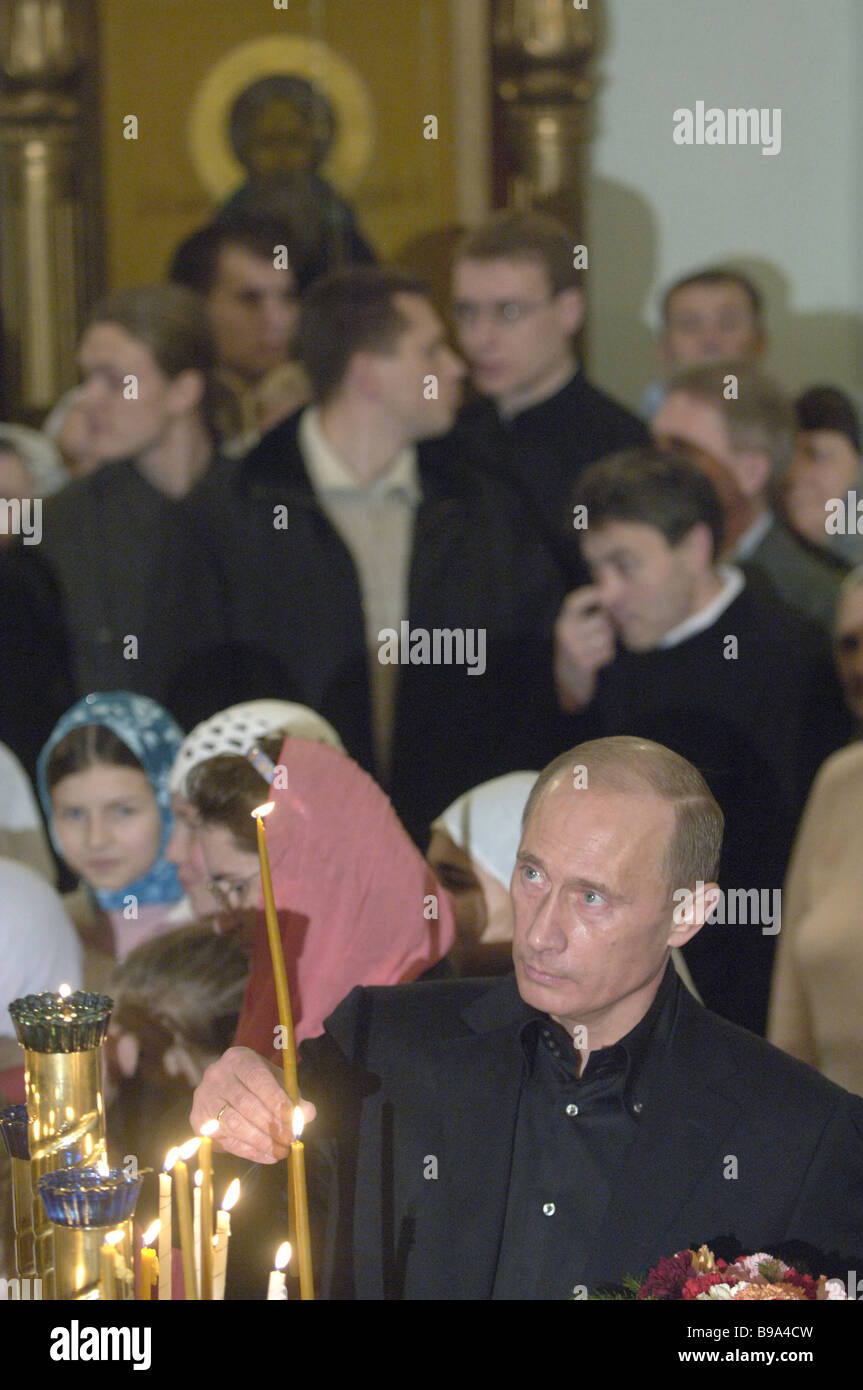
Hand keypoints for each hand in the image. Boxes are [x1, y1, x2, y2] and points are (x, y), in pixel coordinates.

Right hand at [190, 1046, 315, 1163]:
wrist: (226, 1086)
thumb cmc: (257, 1082)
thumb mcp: (276, 1081)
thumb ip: (293, 1096)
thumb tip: (308, 1113)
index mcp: (238, 1059)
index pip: (257, 1078)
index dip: (275, 1099)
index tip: (293, 1119)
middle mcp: (215, 1075)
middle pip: (245, 1103)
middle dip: (271, 1125)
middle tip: (291, 1139)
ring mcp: (204, 1098)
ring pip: (234, 1123)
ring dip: (261, 1141)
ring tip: (282, 1151)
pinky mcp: (198, 1120)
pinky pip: (226, 1140)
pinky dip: (250, 1151)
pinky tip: (268, 1156)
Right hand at [554, 586, 616, 711]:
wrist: (567, 679)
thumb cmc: (578, 647)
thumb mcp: (576, 627)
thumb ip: (592, 611)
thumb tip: (615, 591)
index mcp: (563, 622)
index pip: (573, 603)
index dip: (589, 595)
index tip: (603, 593)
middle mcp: (565, 633)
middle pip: (601, 620)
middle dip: (607, 626)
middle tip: (598, 635)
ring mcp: (573, 648)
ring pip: (607, 637)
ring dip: (607, 642)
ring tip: (595, 648)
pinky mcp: (582, 662)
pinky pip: (607, 652)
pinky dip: (606, 655)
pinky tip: (595, 659)